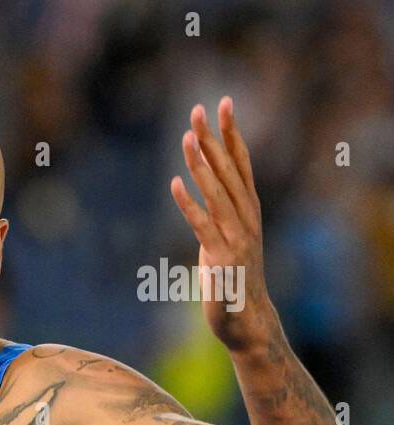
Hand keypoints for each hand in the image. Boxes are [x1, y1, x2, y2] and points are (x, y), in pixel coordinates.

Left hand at [169, 96, 278, 352]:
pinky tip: (175, 184)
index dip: (232, 133)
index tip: (224, 103)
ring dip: (200, 164)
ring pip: (216, 192)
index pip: (241, 163)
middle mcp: (246, 218)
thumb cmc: (234, 281)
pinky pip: (202, 225)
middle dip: (213, 137)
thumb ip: (219, 215)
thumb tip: (204, 193)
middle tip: (199, 108)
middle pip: (228, 170)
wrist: (248, 321)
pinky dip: (189, 204)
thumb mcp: (227, 240)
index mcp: (248, 211)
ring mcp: (236, 237)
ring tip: (185, 137)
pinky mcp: (221, 257)